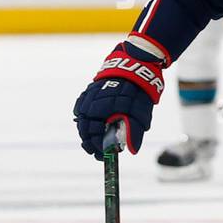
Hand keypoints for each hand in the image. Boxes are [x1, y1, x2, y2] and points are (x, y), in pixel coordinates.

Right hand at [73, 40, 166, 156]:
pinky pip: (83, 109)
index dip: (99, 149)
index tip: (104, 156)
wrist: (134, 66)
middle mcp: (90, 106)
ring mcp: (87, 98)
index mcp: (100, 112)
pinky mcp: (89, 92)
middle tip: (98, 153)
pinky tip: (93, 126)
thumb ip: (133, 133)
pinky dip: (86, 119)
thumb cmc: (139, 91)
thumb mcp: (140, 114)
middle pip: (85, 131)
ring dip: (88, 133)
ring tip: (95, 142)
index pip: (94, 137)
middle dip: (91, 143)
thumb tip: (131, 150)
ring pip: (82, 120)